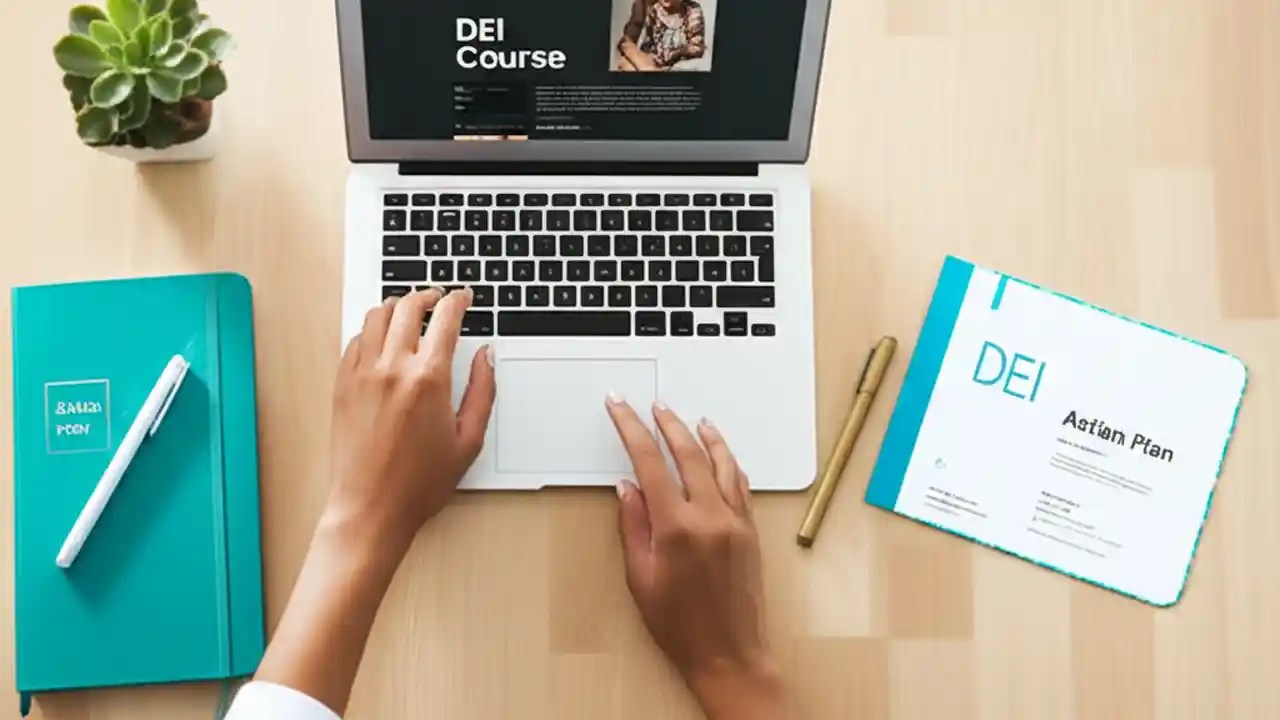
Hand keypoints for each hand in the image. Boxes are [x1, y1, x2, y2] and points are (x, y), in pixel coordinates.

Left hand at [253, 289, 494, 713]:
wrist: (371, 508)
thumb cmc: (420, 483)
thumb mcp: (469, 439)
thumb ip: (482, 390)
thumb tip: (486, 356)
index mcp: (429, 379)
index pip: (445, 319)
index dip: (459, 301)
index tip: (464, 297)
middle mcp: (392, 368)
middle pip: (409, 307)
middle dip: (428, 295)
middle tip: (439, 298)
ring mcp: (362, 374)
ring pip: (377, 315)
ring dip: (397, 305)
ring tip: (410, 310)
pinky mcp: (342, 384)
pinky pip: (356, 340)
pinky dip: (372, 329)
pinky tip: (382, 338)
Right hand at [607, 398, 788, 719]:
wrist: (728, 654)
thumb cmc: (679, 625)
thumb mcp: (640, 578)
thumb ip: (634, 525)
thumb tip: (628, 486)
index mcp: (676, 528)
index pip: (649, 462)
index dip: (631, 428)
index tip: (620, 407)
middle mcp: (710, 517)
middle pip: (688, 453)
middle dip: (667, 424)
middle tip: (652, 405)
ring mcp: (735, 522)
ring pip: (721, 463)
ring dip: (705, 436)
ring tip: (692, 419)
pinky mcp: (750, 532)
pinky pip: (741, 485)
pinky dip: (729, 463)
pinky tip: (722, 455)